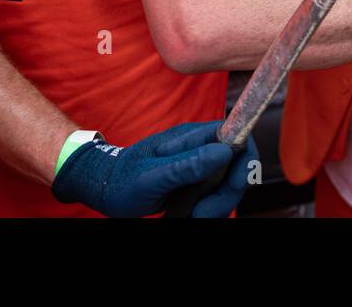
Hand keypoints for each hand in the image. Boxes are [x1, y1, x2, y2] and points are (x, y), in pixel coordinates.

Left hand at [51, 122, 258, 217]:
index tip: (236, 184)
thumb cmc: (123, 180)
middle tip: (202, 214)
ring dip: (216, 206)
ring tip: (189, 216)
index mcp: (193, 137)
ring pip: (228, 185)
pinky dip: (208, 210)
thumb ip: (186, 164)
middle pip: (238, 166)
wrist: (106, 187)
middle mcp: (201, 147)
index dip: (246, 158)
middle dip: (227, 193)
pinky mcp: (196, 182)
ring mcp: (199, 165)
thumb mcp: (152, 177)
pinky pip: (216, 196)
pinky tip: (188, 214)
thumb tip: (225, 151)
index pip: (237, 135)